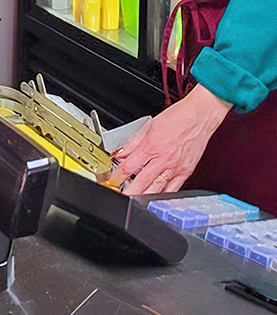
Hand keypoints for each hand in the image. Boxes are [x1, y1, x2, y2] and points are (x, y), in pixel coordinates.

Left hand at [112, 84, 231, 195]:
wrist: (200, 116)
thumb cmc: (178, 117)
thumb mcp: (149, 126)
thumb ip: (133, 142)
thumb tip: (121, 153)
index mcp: (151, 146)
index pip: (128, 167)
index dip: (117, 175)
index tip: (112, 179)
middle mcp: (163, 159)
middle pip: (140, 182)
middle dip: (127, 191)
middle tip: (120, 195)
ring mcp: (175, 167)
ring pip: (156, 189)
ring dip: (143, 196)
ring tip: (134, 199)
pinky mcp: (185, 171)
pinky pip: (173, 189)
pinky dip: (163, 195)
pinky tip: (155, 197)